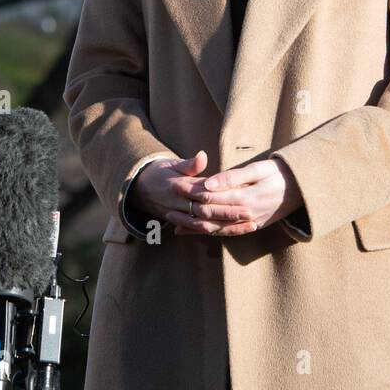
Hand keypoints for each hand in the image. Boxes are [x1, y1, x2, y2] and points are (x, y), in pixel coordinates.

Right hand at [130, 151, 258, 236]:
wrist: (138, 188)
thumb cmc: (160, 172)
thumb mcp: (172, 164)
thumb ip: (189, 163)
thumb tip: (202, 155)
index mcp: (180, 186)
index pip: (204, 193)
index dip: (222, 196)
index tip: (242, 195)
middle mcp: (180, 203)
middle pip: (206, 211)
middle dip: (229, 214)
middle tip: (250, 213)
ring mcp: (179, 214)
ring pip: (204, 225)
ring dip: (227, 227)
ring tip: (248, 226)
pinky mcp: (180, 222)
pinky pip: (199, 230)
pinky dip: (215, 233)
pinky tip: (233, 233)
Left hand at [178, 157, 303, 235]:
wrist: (305, 188)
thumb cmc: (281, 173)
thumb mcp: (259, 169)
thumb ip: (233, 178)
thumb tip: (208, 184)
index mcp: (245, 198)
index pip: (211, 197)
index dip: (191, 192)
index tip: (174, 185)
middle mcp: (246, 215)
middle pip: (210, 215)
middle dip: (188, 210)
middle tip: (167, 205)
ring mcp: (250, 224)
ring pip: (216, 228)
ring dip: (194, 226)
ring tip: (173, 223)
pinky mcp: (252, 227)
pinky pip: (226, 234)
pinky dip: (209, 233)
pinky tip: (195, 232)